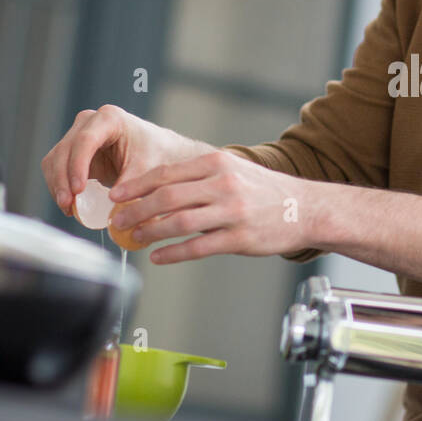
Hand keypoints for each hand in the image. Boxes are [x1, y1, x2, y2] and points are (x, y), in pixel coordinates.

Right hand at [40, 104, 213, 215]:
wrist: (158, 152)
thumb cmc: (155, 154)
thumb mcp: (147, 170)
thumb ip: (130, 186)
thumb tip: (112, 208)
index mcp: (109, 118)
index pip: (85, 140)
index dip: (77, 165)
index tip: (78, 189)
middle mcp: (89, 122)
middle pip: (65, 150)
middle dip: (63, 179)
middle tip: (67, 204)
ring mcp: (78, 135)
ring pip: (55, 159)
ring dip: (57, 184)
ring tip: (67, 208)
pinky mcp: (73, 151)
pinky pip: (56, 168)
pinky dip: (59, 186)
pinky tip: (68, 204)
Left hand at [108, 150, 313, 263]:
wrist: (305, 209)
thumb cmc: (264, 191)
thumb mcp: (233, 170)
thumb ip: (199, 176)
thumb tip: (157, 188)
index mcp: (218, 163)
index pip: (167, 173)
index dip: (136, 185)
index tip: (116, 195)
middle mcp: (224, 185)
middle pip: (167, 197)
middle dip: (135, 210)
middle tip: (118, 220)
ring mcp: (232, 212)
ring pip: (178, 223)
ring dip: (150, 232)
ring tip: (135, 238)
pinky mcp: (240, 238)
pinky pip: (198, 247)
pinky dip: (172, 253)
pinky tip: (158, 256)